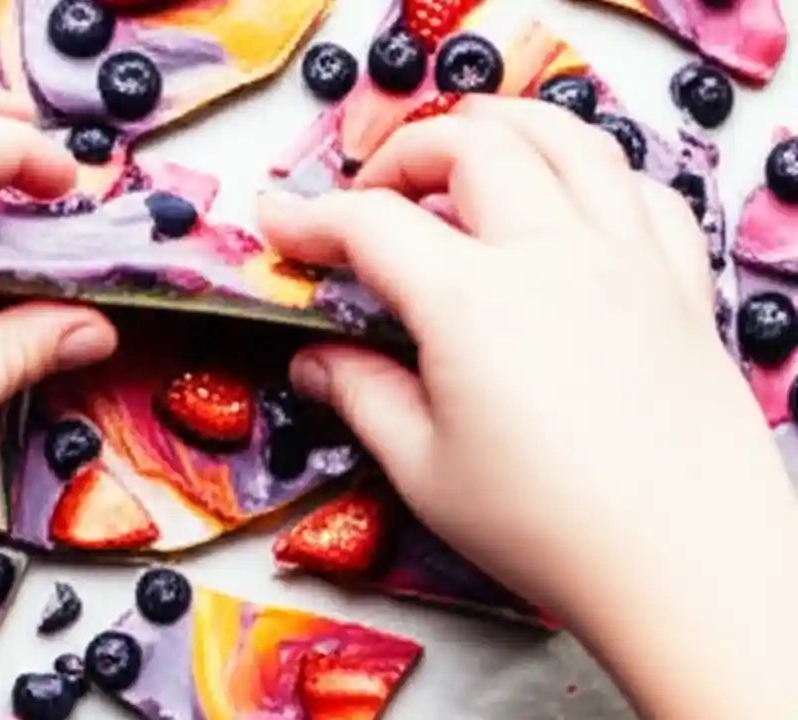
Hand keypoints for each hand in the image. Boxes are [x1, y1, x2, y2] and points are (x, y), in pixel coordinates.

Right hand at [261, 96, 797, 718]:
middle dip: (404, 153)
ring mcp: (627, 258)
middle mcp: (553, 254)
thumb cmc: (547, 527)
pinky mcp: (679, 281)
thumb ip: (360, 395)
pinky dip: (592, 172)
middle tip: (369, 197)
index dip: (311, 217)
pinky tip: (567, 199)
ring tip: (464, 150)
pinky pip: (641, 188)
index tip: (278, 223)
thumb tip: (314, 360)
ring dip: (502, 127)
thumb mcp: (424, 468)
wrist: (687, 564)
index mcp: (473, 301)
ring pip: (567, 137)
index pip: (372, 224)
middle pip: (471, 148)